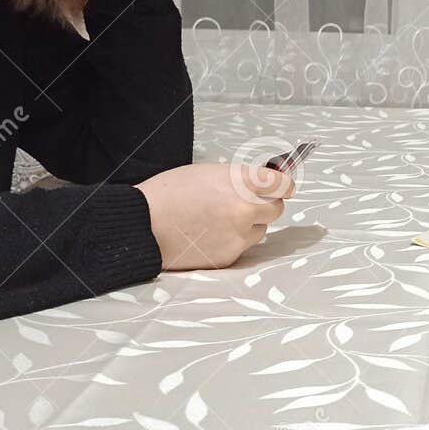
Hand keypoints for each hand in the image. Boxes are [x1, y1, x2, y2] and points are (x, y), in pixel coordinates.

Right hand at [135, 161, 292, 269]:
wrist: (143, 224)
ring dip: (250, 224)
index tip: (284, 187)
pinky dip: (233, 240)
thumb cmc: (169, 194)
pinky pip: (242, 247)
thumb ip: (239, 179)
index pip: (282, 184)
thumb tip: (261, 183)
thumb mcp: (208, 173)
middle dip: (267, 205)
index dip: (284, 185)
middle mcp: (245, 209)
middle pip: (276, 209)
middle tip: (252, 202)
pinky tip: (210, 234)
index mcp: (241, 182)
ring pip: (260, 230)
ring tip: (222, 219)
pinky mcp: (229, 256)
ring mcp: (238, 235)